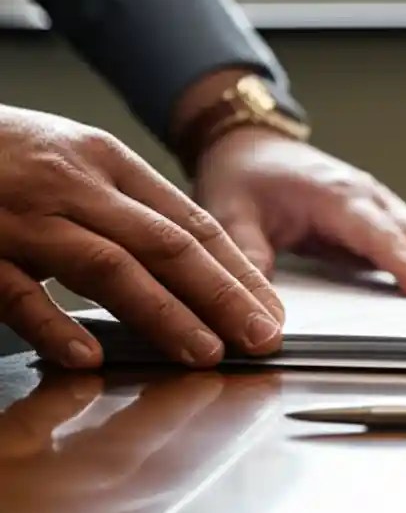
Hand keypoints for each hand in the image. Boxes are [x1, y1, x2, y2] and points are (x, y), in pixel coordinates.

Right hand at [0, 106, 283, 368]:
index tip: (272, 311)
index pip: (192, 222)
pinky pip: (15, 289)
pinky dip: (54, 323)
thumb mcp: (72, 162)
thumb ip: (127, 207)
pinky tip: (88, 356)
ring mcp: (22, 217)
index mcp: (107, 161)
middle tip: (261, 337)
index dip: (238, 271)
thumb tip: (197, 265)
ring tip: (204, 352)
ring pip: (107, 265)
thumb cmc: (1, 156)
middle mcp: (73, 184)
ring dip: (164, 312)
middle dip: (223, 295)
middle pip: (166, 244)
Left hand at [193, 128, 405, 297]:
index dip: (402, 262)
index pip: (376, 233)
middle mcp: (370, 197)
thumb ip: (247, 255)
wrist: (253, 146)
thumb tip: (258, 304)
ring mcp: (385, 206)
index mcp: (336, 195)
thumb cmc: (245, 179)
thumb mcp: (230, 214)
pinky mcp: (390, 219)